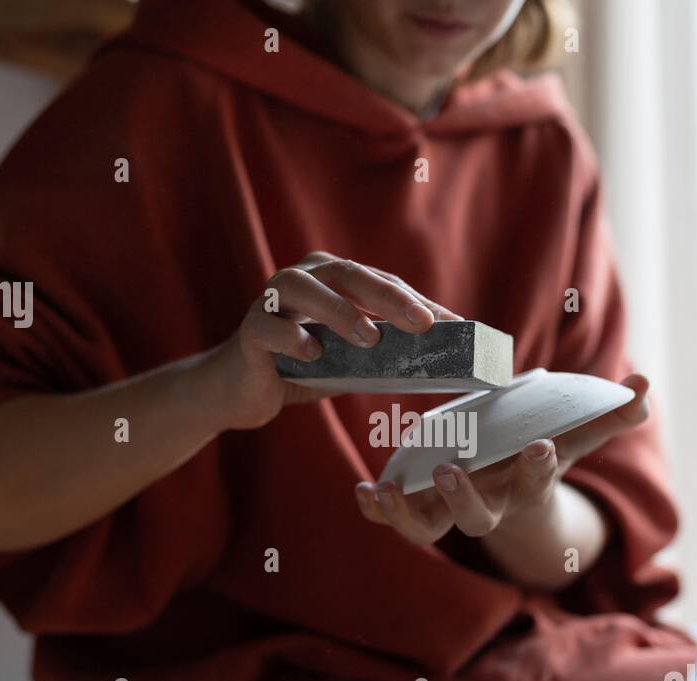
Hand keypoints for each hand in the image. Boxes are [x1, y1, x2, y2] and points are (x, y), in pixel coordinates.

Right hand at [203, 252, 462, 431]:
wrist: (242, 389)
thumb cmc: (302, 365)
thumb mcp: (350, 357)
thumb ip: (386, 347)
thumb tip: (440, 353)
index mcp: (332, 277)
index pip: (381, 282)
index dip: (417, 300)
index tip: (453, 322)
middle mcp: (302, 278)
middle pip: (348, 275)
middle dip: (389, 297)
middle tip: (422, 323)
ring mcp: (271, 300)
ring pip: (304, 289)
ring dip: (339, 311)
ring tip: (370, 337)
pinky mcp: (249, 330)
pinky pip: (269, 327)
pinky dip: (292, 339)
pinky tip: (312, 353)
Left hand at [355, 373, 650, 547]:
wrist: (509, 502)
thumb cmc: (536, 459)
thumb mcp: (571, 437)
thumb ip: (606, 415)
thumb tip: (646, 385)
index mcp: (524, 487)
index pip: (536, 481)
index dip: (538, 467)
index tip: (540, 447)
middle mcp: (486, 506)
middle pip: (475, 517)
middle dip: (461, 496)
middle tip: (448, 470)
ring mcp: (448, 513)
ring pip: (427, 527)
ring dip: (404, 513)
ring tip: (383, 490)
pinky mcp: (418, 510)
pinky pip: (395, 518)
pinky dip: (377, 510)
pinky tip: (364, 490)